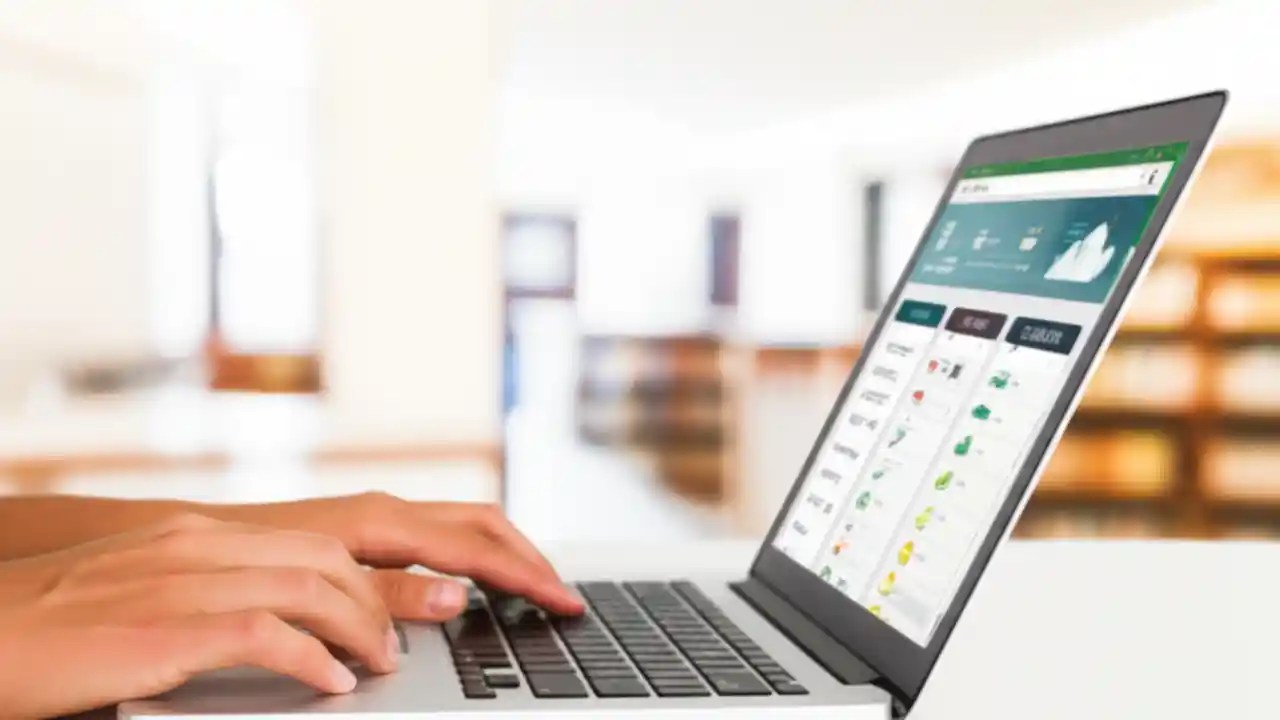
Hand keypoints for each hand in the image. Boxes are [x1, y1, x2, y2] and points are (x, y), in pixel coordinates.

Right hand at [0, 513, 399, 717]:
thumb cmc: (50, 623)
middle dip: (372, 601)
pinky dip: (312, 660)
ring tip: (374, 665)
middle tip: (390, 644)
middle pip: (322, 560)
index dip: (358, 578)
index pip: (305, 542)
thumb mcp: (138, 585)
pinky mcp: (167, 629)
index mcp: (192, 534)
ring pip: (308, 590)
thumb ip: (200, 587)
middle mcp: (196, 546)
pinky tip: (331, 684)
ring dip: (357, 630)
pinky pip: (266, 636)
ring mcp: (182, 582)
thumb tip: (263, 619)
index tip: (381, 612)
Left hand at [226, 494, 583, 619]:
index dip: (526, 575)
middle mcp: (386, 511)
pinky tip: (474, 582)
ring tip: (534, 585)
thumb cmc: (242, 560)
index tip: (563, 601)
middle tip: (563, 595)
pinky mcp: (364, 530)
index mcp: (382, 521)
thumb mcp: (320, 586)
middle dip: (528, 557)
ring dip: (503, 552)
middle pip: (482, 524)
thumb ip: (389, 593)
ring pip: (462, 525)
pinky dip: (472, 554)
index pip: (477, 546)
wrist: (179, 541)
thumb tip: (457, 599)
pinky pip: (438, 535)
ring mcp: (376, 517)